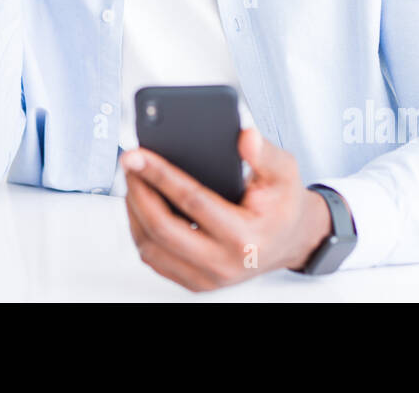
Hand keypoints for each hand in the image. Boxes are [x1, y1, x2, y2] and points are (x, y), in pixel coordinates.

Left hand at [121, 127, 332, 291]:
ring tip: (133, 180)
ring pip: (152, 247)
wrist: (290, 241)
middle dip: (138, 192)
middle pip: (162, 229)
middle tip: (128, 164)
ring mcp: (207, 278)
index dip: (160, 175)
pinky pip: (154, 259)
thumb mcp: (284, 173)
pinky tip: (141, 204)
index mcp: (245, 238)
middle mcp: (224, 264)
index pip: (192, 202)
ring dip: (135, 212)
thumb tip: (245, 136)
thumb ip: (264, 154)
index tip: (137, 155)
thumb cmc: (283, 205)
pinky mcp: (195, 283)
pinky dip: (141, 230)